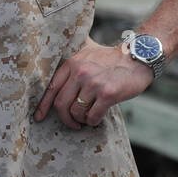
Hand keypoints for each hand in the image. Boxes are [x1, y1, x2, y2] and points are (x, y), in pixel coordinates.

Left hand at [35, 39, 153, 128]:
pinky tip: (97, 118)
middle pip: (61, 104)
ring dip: (81, 120)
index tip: (39, 117)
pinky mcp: (108, 94)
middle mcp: (80, 72)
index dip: (43, 105)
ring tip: (88, 118)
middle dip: (65, 118)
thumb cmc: (112, 59)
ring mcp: (94, 83)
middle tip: (72, 123)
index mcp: (73, 63)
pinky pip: (92, 116)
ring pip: (76, 112)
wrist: (138, 58)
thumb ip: (73, 63)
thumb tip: (55, 75)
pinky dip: (93, 122)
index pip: (51, 87)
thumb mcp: (88, 53)